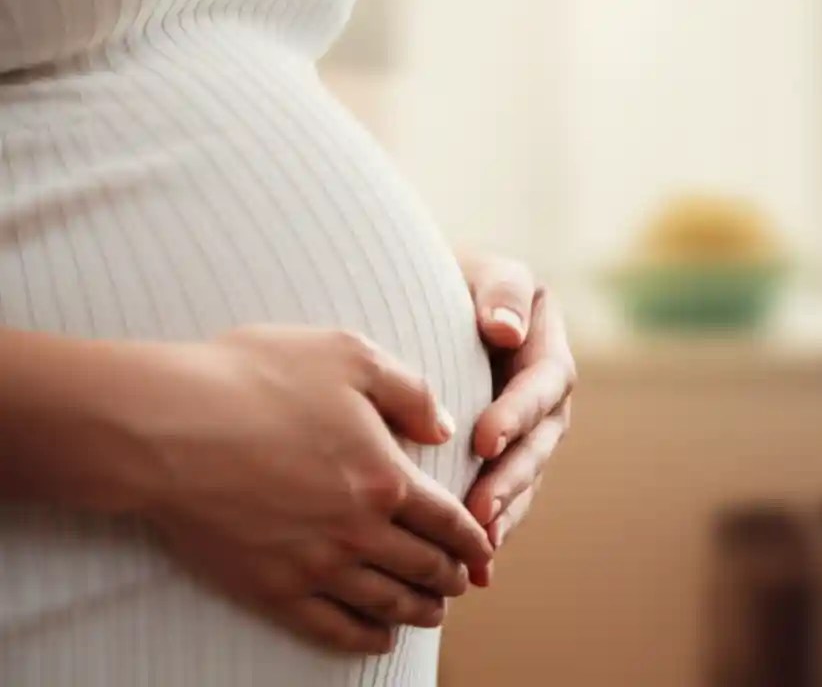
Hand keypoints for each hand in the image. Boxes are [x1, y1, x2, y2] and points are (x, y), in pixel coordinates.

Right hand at [135, 326, 492, 653]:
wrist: (162, 426)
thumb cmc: (252, 378)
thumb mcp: (348, 356)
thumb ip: (410, 392)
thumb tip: (445, 428)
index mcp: (385, 476)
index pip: (449, 521)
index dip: (475, 540)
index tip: (485, 550)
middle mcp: (359, 531)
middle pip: (425, 567)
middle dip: (453, 578)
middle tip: (464, 582)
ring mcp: (314, 565)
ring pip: (386, 602)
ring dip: (420, 610)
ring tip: (433, 612)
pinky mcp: (269, 588)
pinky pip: (330, 627)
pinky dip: (365, 637)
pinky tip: (379, 638)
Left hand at [456, 255, 575, 568]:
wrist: (421, 301)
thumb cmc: (448, 278)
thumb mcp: (479, 271)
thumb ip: (499, 292)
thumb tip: (507, 331)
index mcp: (546, 345)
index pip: (542, 383)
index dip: (517, 413)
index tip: (482, 440)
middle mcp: (546, 394)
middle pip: (540, 442)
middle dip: (511, 478)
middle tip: (478, 510)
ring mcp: (528, 430)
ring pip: (526, 477)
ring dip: (505, 511)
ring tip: (478, 544)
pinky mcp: (505, 460)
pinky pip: (507, 497)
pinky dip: (494, 528)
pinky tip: (478, 567)